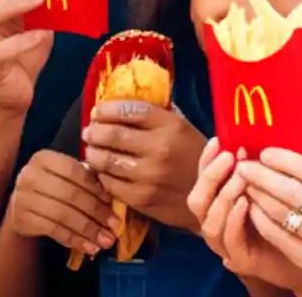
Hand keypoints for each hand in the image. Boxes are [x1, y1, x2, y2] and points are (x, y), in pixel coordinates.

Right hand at [7, 150, 119, 256]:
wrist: (23, 206)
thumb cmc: (53, 188)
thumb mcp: (67, 178)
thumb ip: (87, 181)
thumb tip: (114, 199)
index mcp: (44, 158)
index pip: (75, 171)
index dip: (96, 187)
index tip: (113, 202)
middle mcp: (29, 175)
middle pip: (69, 194)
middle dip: (96, 211)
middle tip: (114, 226)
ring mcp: (22, 198)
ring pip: (62, 214)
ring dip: (87, 229)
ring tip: (106, 240)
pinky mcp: (21, 219)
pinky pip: (53, 230)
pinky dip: (74, 239)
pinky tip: (89, 247)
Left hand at [84, 100, 206, 231]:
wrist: (212, 198)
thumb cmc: (197, 158)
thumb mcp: (184, 128)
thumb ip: (158, 115)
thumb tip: (125, 103)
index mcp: (171, 126)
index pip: (129, 110)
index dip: (107, 109)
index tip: (97, 111)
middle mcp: (159, 148)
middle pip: (112, 134)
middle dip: (94, 130)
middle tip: (89, 131)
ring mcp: (149, 176)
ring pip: (106, 160)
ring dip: (93, 153)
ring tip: (92, 150)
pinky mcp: (141, 199)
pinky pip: (110, 184)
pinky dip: (102, 175)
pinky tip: (103, 171)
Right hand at [188, 139, 301, 292]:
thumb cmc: (287, 214)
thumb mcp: (271, 184)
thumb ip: (259, 167)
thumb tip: (254, 137)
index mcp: (219, 203)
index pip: (202, 180)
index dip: (206, 161)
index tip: (217, 140)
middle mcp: (216, 223)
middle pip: (197, 200)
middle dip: (211, 176)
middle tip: (230, 157)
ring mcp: (225, 244)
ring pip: (209, 221)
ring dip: (224, 196)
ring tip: (241, 177)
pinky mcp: (239, 260)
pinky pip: (228, 239)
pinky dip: (233, 219)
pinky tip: (245, 203)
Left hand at [237, 149, 301, 296]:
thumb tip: (285, 161)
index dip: (283, 160)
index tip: (264, 152)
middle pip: (290, 192)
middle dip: (261, 176)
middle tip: (243, 165)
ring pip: (280, 213)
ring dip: (256, 195)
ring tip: (244, 183)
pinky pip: (276, 235)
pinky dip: (260, 219)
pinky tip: (251, 208)